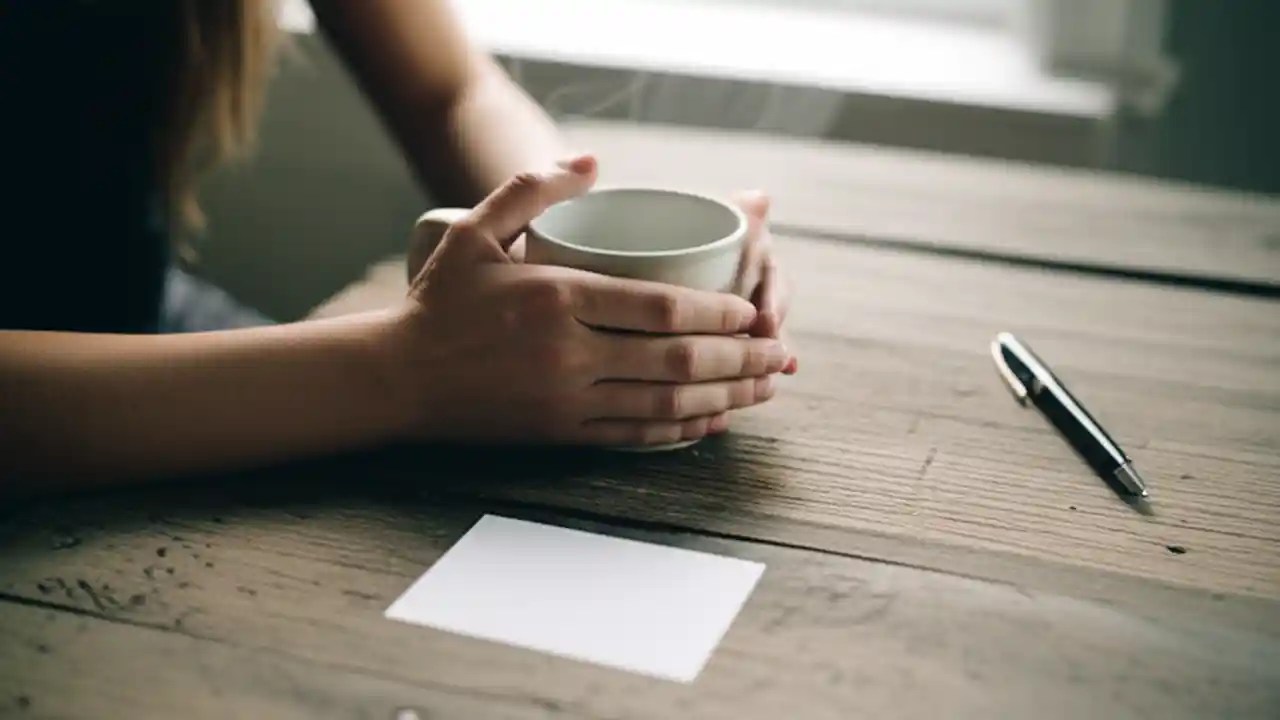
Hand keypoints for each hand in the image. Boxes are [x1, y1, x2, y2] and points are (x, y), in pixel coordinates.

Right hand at [388, 155, 791, 445]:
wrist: (398, 377)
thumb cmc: (440, 301)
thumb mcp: (475, 231)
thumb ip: (533, 190)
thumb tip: (594, 163)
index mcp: (556, 298)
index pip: (660, 309)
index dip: (718, 314)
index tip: (752, 311)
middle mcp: (568, 354)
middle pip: (676, 361)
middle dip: (740, 360)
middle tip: (780, 355)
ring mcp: (566, 400)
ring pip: (664, 404)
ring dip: (725, 398)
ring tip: (764, 389)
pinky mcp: (560, 432)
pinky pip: (635, 436)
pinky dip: (682, 431)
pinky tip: (713, 422)